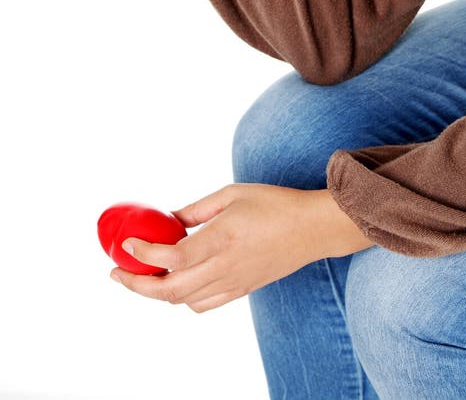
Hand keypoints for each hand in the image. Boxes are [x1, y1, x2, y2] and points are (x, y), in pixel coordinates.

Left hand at [108, 183, 373, 313]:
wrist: (314, 228)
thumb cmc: (276, 205)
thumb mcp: (233, 194)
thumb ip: (197, 209)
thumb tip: (169, 219)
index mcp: (221, 237)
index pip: (171, 257)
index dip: (143, 254)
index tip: (127, 244)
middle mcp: (224, 265)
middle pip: (169, 290)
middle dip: (136, 284)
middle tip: (118, 272)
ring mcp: (233, 282)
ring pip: (182, 301)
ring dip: (157, 292)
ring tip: (142, 276)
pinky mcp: (241, 289)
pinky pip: (203, 304)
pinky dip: (182, 298)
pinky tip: (178, 282)